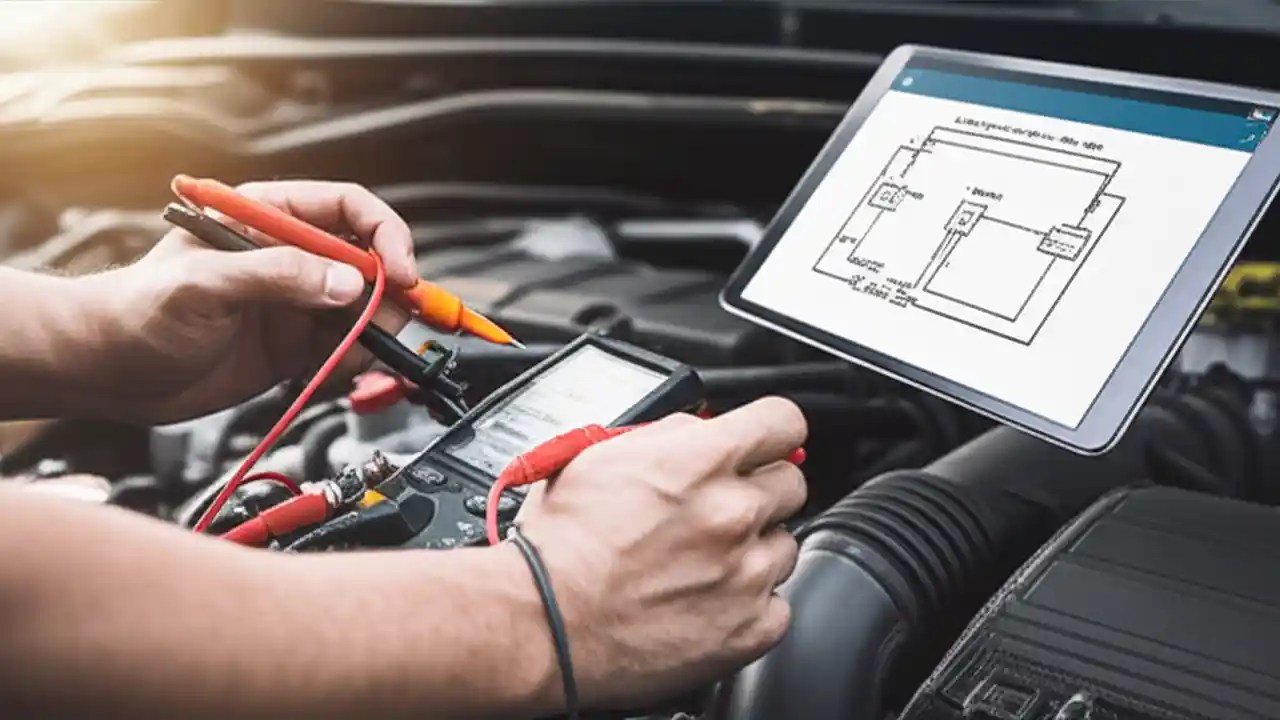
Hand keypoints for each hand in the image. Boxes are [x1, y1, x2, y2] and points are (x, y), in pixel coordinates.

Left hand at [79, 181, 418, 422]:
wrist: (108, 371)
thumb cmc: (135, 312)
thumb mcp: (204, 284)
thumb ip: (277, 276)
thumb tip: (345, 281)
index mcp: (268, 220)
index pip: (348, 210)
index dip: (385, 236)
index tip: (401, 272)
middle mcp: (289, 258)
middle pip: (368, 262)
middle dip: (389, 292)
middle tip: (390, 321)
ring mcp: (295, 303)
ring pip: (364, 310)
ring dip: (375, 331)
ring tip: (360, 353)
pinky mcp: (294, 346)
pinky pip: (345, 349)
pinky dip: (356, 361)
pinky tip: (341, 370)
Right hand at [513, 397, 807, 708]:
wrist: (541, 622)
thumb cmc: (559, 544)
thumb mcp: (602, 456)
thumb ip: (670, 435)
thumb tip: (707, 429)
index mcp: (701, 462)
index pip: (783, 422)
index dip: (771, 432)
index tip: (763, 445)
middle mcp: (734, 513)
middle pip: (790, 484)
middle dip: (756, 492)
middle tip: (713, 512)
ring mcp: (747, 574)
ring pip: (785, 545)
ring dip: (753, 550)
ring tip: (699, 564)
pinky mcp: (750, 629)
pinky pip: (778, 604)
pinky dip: (750, 604)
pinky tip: (706, 601)